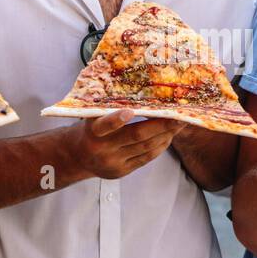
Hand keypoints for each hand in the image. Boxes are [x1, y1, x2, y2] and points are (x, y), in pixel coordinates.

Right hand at [70, 111, 184, 179]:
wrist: (77, 156)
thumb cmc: (91, 128)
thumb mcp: (93, 116)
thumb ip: (109, 107)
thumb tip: (137, 85)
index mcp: (93, 130)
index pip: (105, 125)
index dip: (117, 119)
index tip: (130, 111)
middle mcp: (102, 148)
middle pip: (135, 136)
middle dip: (160, 126)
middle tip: (179, 117)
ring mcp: (112, 162)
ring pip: (145, 148)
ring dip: (165, 135)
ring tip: (179, 124)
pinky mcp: (121, 171)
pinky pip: (146, 158)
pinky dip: (159, 146)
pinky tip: (168, 136)